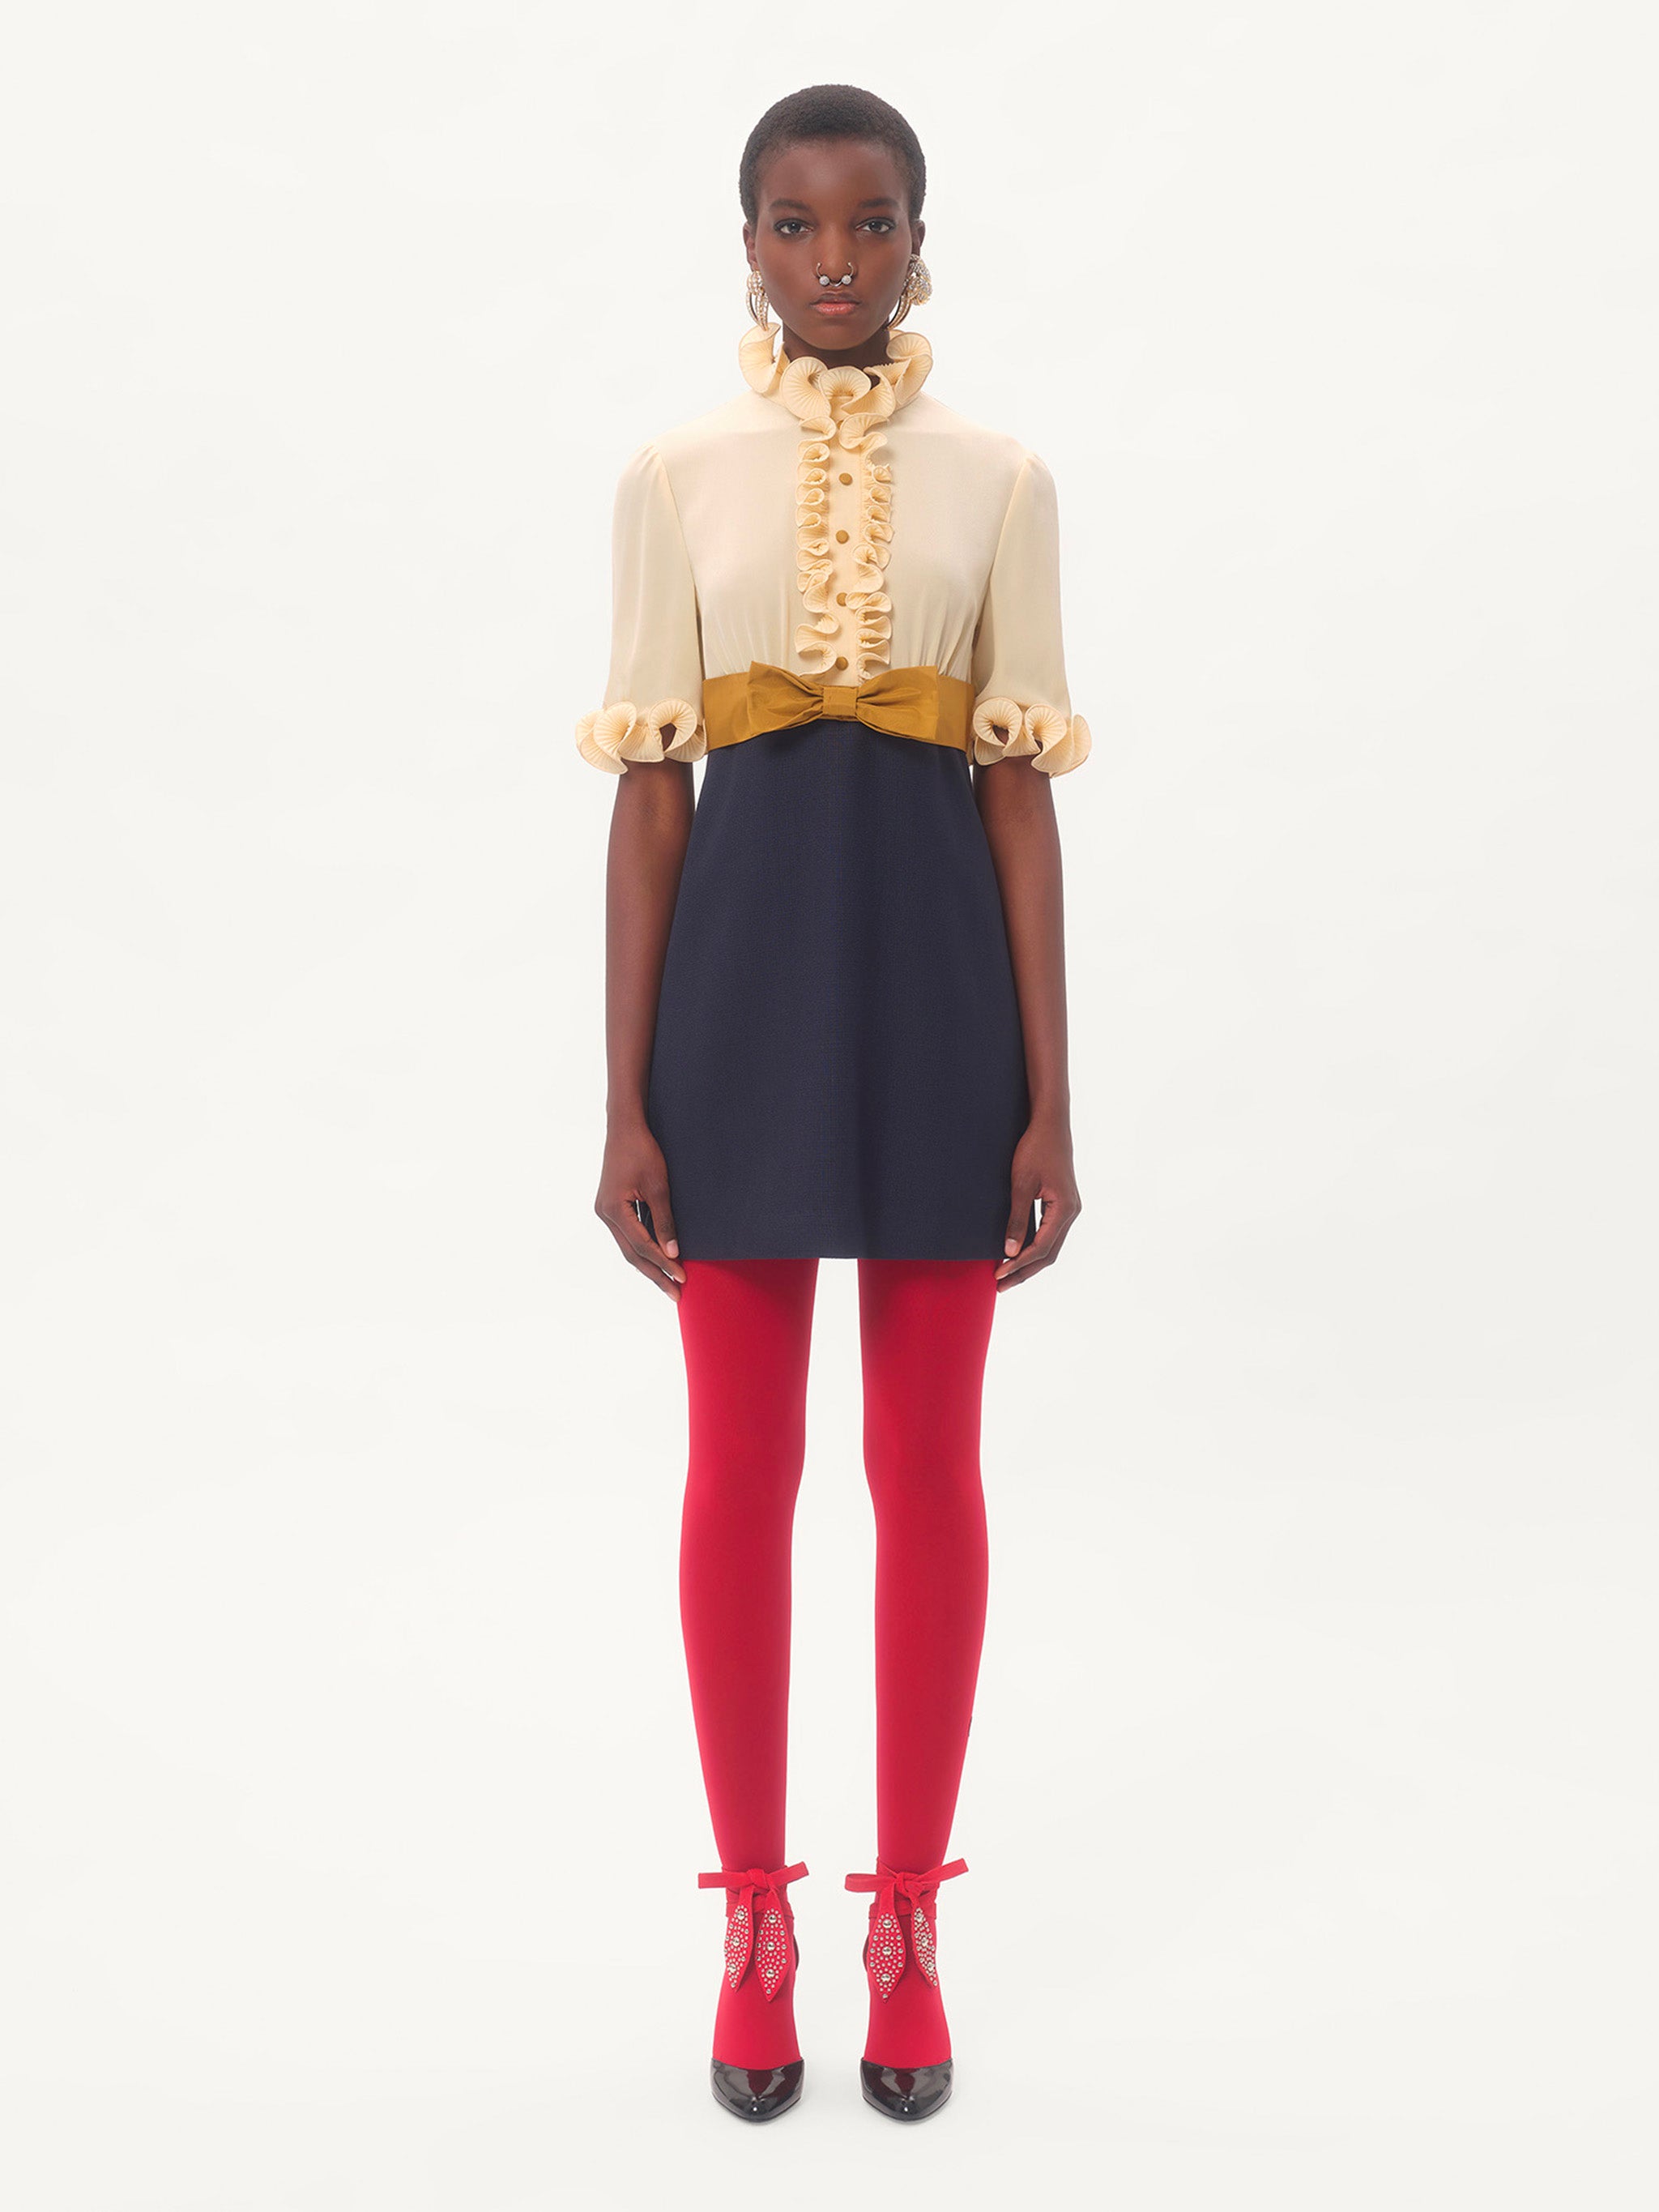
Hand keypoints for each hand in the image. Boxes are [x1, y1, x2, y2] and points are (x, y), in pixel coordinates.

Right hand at [595, 1117, 686, 1300]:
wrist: (625, 1127)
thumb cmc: (643, 1151)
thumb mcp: (658, 1186)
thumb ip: (664, 1220)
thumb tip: (673, 1253)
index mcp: (614, 1210)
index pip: (642, 1247)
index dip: (663, 1264)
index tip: (683, 1278)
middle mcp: (605, 1215)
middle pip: (632, 1254)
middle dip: (655, 1275)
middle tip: (676, 1294)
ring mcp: (606, 1211)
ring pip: (628, 1247)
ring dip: (649, 1265)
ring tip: (669, 1283)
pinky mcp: (611, 1207)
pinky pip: (628, 1235)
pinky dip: (643, 1249)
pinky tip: (658, 1258)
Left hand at [994, 1112, 1081, 1289]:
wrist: (1050, 1124)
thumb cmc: (1035, 1149)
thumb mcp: (1021, 1184)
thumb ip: (1016, 1218)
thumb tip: (1009, 1250)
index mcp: (1064, 1209)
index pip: (1041, 1248)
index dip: (1019, 1264)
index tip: (998, 1274)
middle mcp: (1071, 1212)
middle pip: (1049, 1254)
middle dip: (1024, 1271)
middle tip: (1001, 1285)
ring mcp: (1069, 1209)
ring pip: (1051, 1246)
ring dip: (1030, 1262)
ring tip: (1007, 1275)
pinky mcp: (1063, 1203)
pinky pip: (1050, 1234)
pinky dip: (1035, 1247)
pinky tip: (1018, 1252)